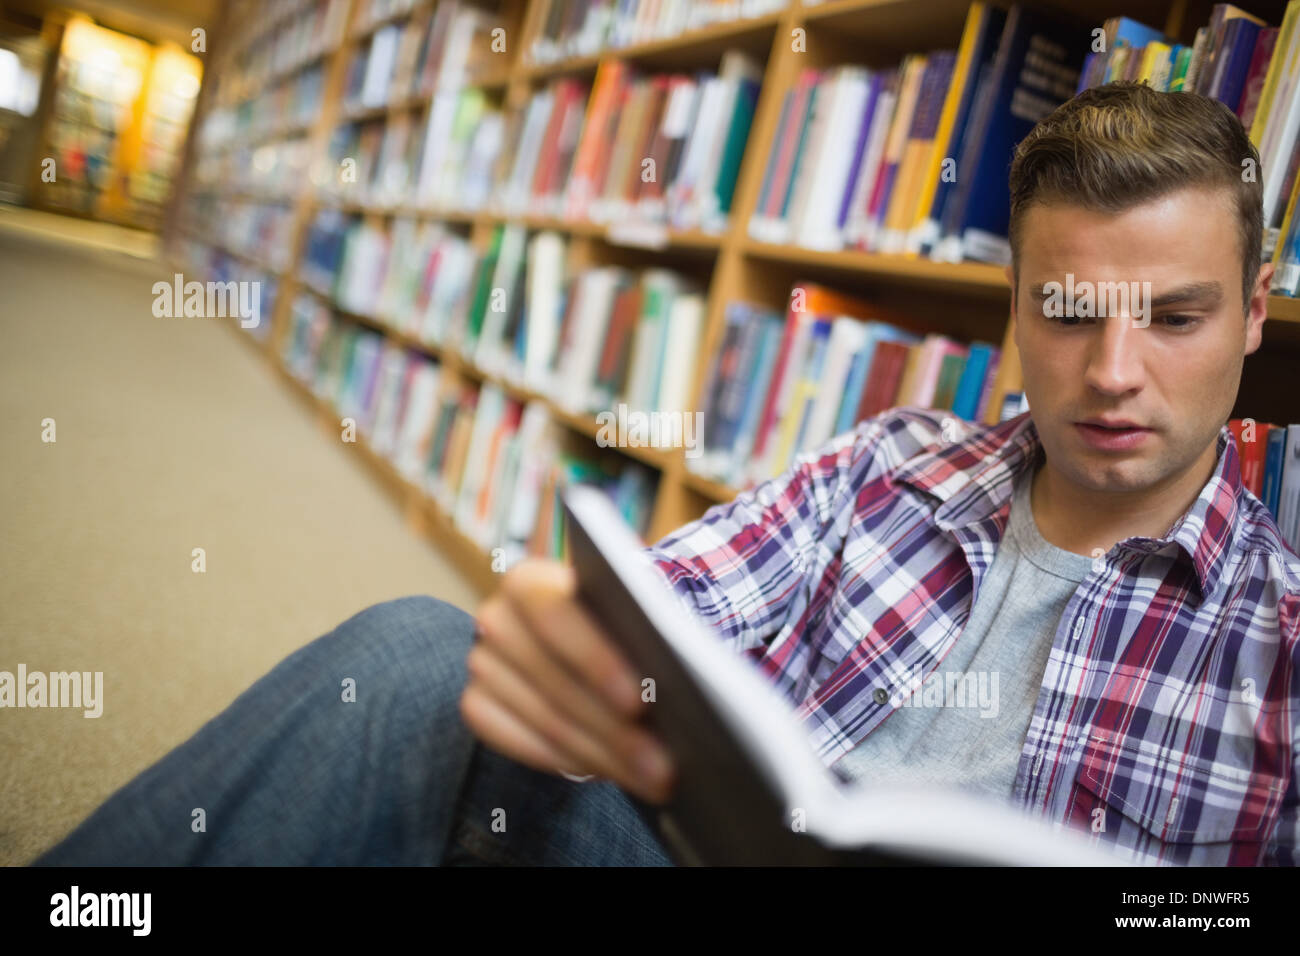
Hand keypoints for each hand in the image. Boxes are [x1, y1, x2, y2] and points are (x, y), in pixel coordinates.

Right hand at [461, 558, 675, 803]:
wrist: (585, 642)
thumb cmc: (618, 623)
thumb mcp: (633, 615)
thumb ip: (642, 628)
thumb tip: (671, 669)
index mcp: (529, 581)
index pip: (553, 613)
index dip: (594, 658)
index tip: (638, 701)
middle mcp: (496, 617)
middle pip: (553, 678)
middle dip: (613, 728)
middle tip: (662, 764)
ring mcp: (482, 663)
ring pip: (545, 718)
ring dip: (603, 754)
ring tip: (652, 776)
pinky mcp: (475, 704)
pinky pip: (518, 742)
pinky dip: (567, 760)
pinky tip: (606, 771)